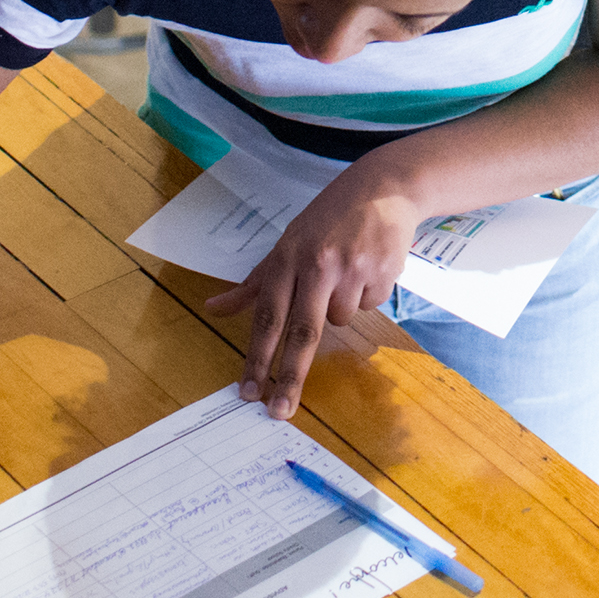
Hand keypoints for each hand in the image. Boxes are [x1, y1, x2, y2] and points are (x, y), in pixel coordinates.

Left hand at [205, 161, 422, 419]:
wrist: (384, 187)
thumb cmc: (328, 217)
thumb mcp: (287, 242)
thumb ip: (255, 283)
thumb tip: (214, 308)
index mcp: (289, 258)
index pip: (268, 316)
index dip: (257, 357)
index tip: (248, 391)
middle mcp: (318, 264)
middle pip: (302, 331)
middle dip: (290, 375)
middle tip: (280, 410)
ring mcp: (353, 268)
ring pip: (341, 319)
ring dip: (341, 307)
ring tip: (346, 271)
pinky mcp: (383, 271)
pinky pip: (369, 305)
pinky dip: (366, 294)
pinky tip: (368, 266)